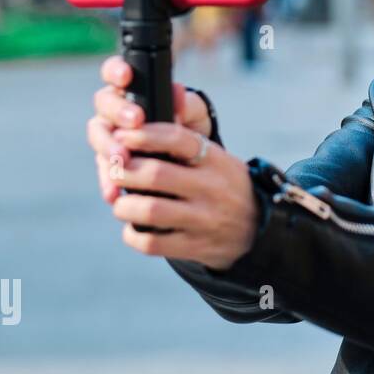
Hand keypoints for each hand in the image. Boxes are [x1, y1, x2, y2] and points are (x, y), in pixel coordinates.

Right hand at [86, 55, 212, 205]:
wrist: (193, 165)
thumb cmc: (190, 128)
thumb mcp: (196, 115)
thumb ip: (188, 104)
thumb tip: (178, 94)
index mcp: (132, 90)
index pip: (116, 71)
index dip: (116, 70)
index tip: (126, 76)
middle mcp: (115, 112)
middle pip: (103, 105)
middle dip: (117, 112)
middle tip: (135, 121)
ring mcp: (108, 138)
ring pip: (98, 137)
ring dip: (107, 147)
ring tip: (122, 159)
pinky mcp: (109, 164)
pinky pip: (103, 171)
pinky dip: (107, 182)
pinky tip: (113, 193)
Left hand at [107, 121, 257, 269]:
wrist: (260, 228)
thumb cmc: (224, 186)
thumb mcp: (218, 159)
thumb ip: (185, 145)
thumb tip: (137, 127)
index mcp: (216, 160)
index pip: (177, 139)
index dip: (144, 135)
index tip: (122, 135)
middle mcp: (211, 188)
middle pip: (155, 174)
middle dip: (123, 171)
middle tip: (113, 170)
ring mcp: (204, 219)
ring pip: (149, 210)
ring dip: (124, 205)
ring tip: (121, 203)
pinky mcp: (196, 246)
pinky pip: (152, 243)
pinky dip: (133, 235)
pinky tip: (133, 228)